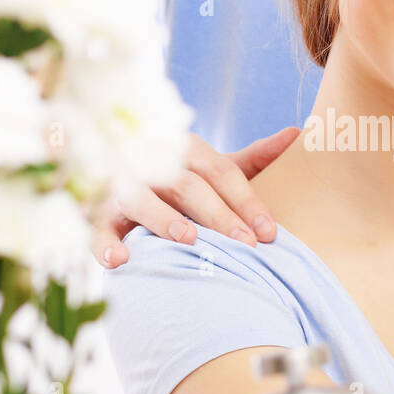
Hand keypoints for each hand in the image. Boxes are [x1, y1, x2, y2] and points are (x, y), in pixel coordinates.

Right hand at [93, 126, 300, 267]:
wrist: (115, 171)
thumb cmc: (178, 179)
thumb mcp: (212, 166)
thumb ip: (253, 157)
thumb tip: (297, 134)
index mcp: (185, 148)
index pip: (221, 172)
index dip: (247, 201)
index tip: (270, 232)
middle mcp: (152, 161)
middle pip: (188, 186)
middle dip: (218, 216)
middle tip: (245, 246)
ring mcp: (120, 185)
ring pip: (141, 198)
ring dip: (163, 218)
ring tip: (190, 240)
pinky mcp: (95, 213)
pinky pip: (97, 228)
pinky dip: (105, 243)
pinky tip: (122, 260)